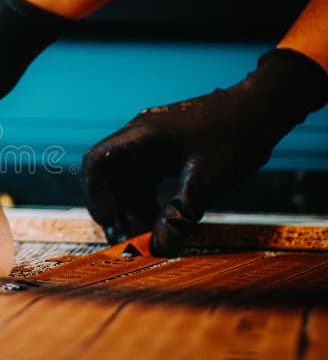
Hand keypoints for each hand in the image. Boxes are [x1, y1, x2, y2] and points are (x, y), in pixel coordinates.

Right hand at [84, 49, 327, 255]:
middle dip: (120, 212)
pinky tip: (165, 223)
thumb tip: (158, 248)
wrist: (262, 111)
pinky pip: (148, 183)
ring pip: (131, 185)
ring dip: (136, 211)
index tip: (110, 221)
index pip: (97, 163)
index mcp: (140, 136)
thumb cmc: (234, 135)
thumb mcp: (205, 180)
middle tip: (131, 242)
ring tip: (150, 238)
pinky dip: (152, 204)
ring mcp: (152, 147)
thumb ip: (178, 215)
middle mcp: (140, 140)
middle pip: (112, 180)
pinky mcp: (166, 155)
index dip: (97, 195)